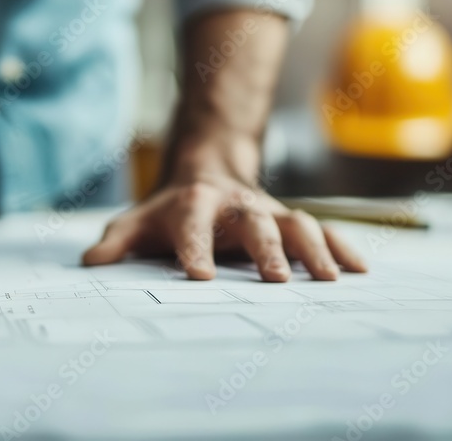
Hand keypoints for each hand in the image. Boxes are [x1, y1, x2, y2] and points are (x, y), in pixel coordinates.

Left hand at [82, 172, 366, 280]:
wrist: (207, 169)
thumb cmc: (170, 209)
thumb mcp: (136, 221)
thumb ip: (115, 242)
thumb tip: (90, 264)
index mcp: (193, 205)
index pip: (192, 227)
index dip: (195, 249)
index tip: (200, 276)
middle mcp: (236, 205)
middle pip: (254, 223)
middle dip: (266, 249)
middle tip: (277, 279)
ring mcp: (268, 210)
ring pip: (297, 223)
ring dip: (315, 250)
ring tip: (330, 281)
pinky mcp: (292, 219)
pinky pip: (323, 230)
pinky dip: (342, 248)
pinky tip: (361, 272)